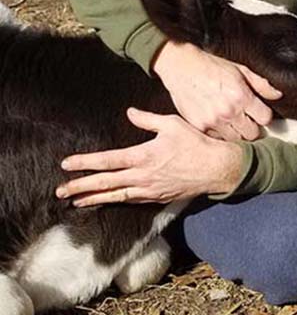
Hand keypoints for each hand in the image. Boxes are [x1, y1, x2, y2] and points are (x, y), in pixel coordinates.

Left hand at [56, 108, 243, 205]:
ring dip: (93, 199)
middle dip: (80, 187)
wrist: (218, 168)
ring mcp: (149, 190)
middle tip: (60, 191)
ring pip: (115, 196)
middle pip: (105, 183)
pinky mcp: (158, 197)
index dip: (84, 163)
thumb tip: (130, 112)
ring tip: (75, 202)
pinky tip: (107, 201)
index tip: (66, 165)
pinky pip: (131, 200)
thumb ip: (148, 119)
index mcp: (143, 156)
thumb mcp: (173, 124)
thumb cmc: (197, 144)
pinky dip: (115, 201)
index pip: (106, 161)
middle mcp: (142, 176)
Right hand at [152, 40, 280, 140]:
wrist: (181, 67)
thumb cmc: (211, 67)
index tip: (259, 114)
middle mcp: (229, 111)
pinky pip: (217, 139)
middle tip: (247, 120)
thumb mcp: (241, 70)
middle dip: (252, 127)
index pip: (265, 119)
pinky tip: (218, 123)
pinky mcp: (199, 126)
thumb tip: (278, 95)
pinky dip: (220, 134)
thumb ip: (261, 85)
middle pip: (252, 134)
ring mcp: (213, 121)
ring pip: (235, 139)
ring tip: (232, 122)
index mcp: (242, 96)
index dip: (264, 116)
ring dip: (236, 132)